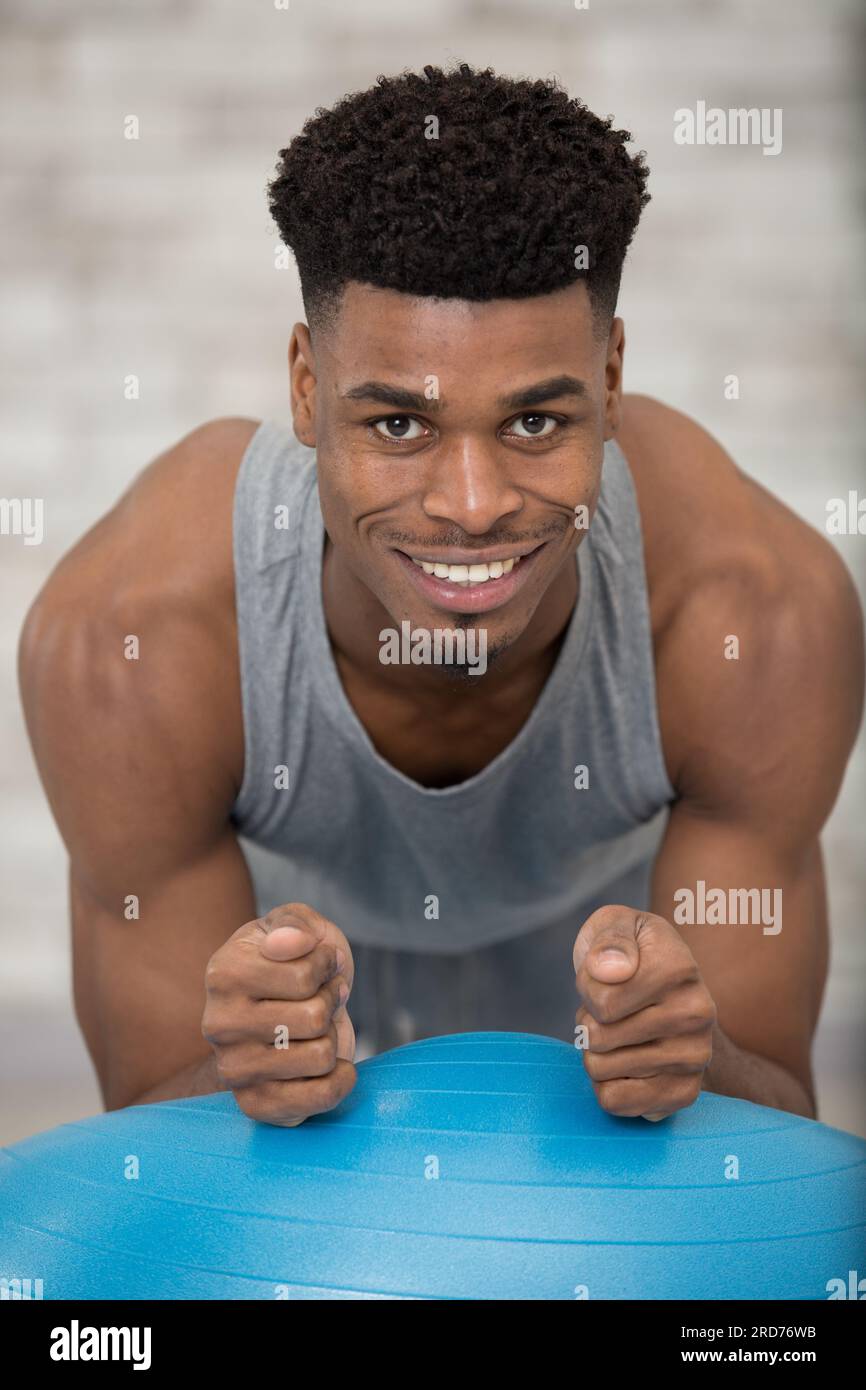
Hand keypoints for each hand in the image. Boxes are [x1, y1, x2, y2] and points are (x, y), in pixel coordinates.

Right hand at [202, 901, 355, 1125]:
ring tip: (316, 1029)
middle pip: (314, 1019)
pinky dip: (341, 1080)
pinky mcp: (256, 1104)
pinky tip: (332, 1066)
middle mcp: (219, 1024)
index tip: (321, 965)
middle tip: (321, 998)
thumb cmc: (289, 967)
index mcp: (223, 974)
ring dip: (332, 1039)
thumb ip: (295, 923)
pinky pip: (319, 1097)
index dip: (327, 966)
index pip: (305, 976)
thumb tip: (292, 943)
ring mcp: (234, 1069)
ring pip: (320, 1057)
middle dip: (330, 1003)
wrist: (275, 1016)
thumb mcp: (294, 927)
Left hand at [572, 905, 715, 1120]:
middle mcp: (697, 1015)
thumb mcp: (615, 924)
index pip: (601, 1001)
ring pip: (600, 1071)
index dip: (588, 987)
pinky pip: (615, 1102)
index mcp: (680, 968)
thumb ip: (611, 938)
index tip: (608, 977)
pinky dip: (605, 1084)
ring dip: (596, 1051)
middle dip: (588, 1022)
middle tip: (611, 1009)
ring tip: (619, 1031)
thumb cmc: (630, 953)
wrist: (668, 992)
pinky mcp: (685, 1092)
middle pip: (597, 1039)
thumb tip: (610, 969)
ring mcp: (696, 1057)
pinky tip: (625, 1062)